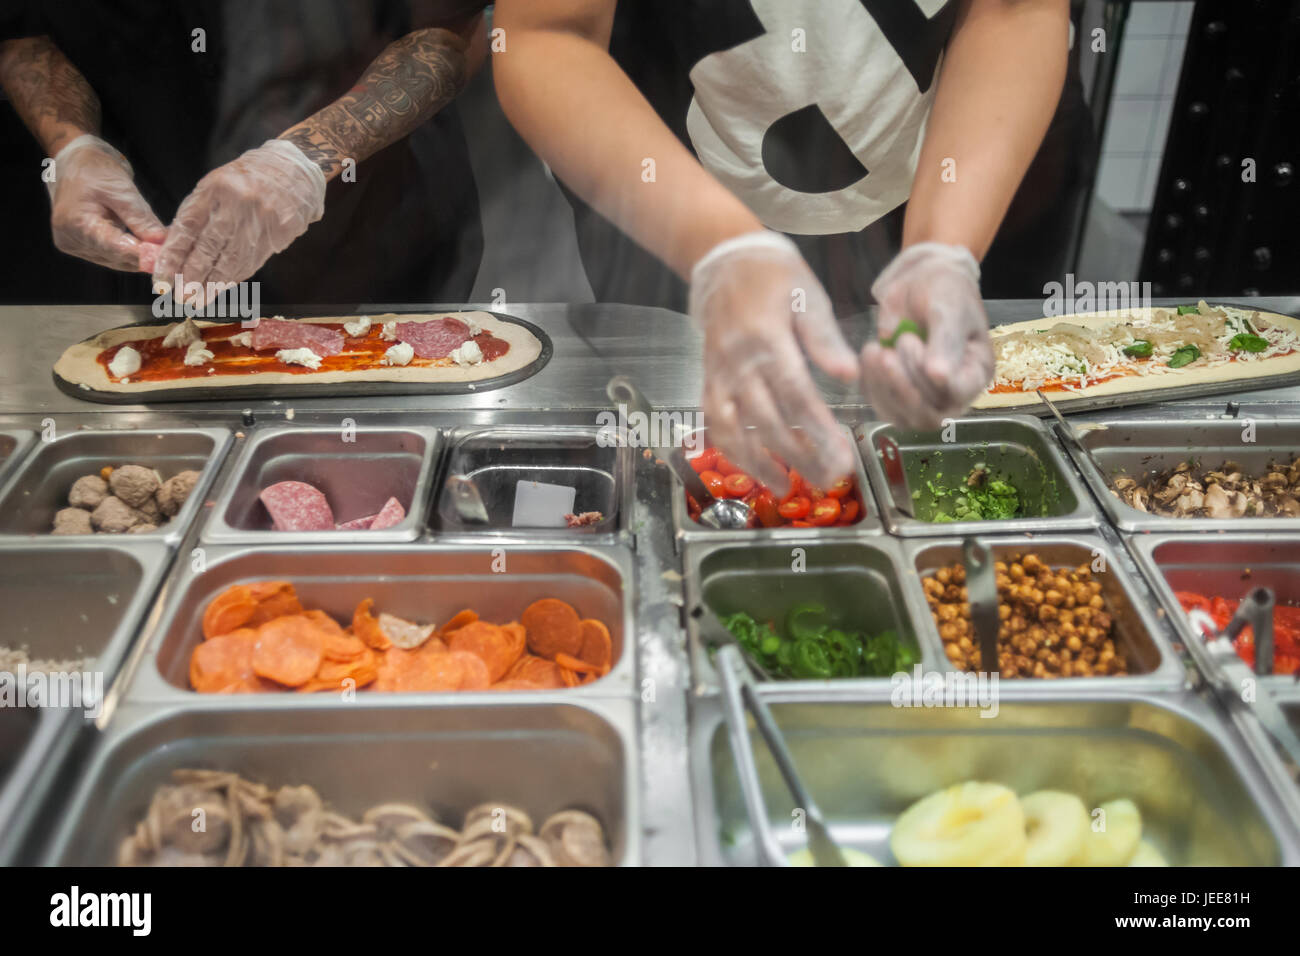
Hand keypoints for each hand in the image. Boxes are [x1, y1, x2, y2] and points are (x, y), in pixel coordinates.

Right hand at [48, 135, 164, 271]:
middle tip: (170, 247)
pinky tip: (140, 241)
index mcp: (78, 223)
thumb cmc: (95, 170)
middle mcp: (71, 239)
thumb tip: (161, 242)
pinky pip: (109, 255)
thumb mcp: (122, 190)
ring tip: (156, 241)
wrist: (74, 164)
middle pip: (118, 259)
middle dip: (145, 255)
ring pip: (116, 260)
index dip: (145, 256)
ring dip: (137, 254)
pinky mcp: (78, 246)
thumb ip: (141, 219)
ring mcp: (73, 244)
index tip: (167, 256)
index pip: (118, 249)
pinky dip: (127, 251)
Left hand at [152, 139, 325, 300]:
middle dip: (191, 276)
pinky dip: (234, 277)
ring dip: (212, 284)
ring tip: (198, 299)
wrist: (294, 171)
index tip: (162, 276)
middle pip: (209, 248)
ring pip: (231, 260)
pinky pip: (251, 262)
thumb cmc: (250, 178)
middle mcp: (238, 205)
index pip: (188, 227)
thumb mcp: (218, 185)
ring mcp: (261, 221)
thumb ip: (198, 213)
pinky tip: (221, 288)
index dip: (173, 255)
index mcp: (216, 188)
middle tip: (179, 296)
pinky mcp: (279, 234)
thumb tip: (175, 249)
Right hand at [689, 231, 857, 491]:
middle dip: (799, 455)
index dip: (818, 429)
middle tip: (829, 478)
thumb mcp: (808, 295)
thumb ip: (825, 338)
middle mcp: (737, 364)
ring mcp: (718, 375)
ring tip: (786, 488)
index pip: (795, 394)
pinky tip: (754, 470)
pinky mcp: (708, 381)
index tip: (842, 454)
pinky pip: (715, 424)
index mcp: (766, 340)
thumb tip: (850, 375)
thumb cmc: (775, 277)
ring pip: (735, 430)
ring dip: (759, 463)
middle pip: (768, 420)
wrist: (725, 261)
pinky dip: (732, 452)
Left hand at [859, 242, 994, 429]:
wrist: (920, 282)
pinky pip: (881, 406)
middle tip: (889, 349)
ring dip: (883, 387)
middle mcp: (952, 393)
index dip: (929, 378)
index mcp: (975, 373)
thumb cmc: (944, 291)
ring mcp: (924, 398)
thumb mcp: (950, 309)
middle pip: (928, 415)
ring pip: (902, 418)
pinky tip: (869, 354)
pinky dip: (869, 385)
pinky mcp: (897, 394)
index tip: (911, 340)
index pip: (955, 395)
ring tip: (874, 351)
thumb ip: (947, 342)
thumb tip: (940, 377)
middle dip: (903, 383)